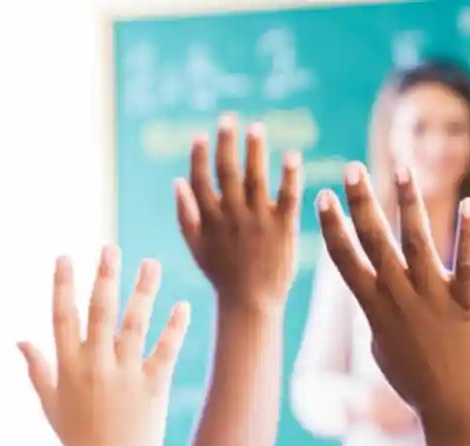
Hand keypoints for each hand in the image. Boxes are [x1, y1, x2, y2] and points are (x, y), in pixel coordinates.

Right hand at [18, 246, 189, 445]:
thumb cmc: (77, 441)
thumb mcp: (49, 405)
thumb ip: (37, 369)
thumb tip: (20, 340)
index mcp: (68, 367)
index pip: (62, 317)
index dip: (63, 285)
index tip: (66, 256)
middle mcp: (95, 366)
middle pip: (99, 311)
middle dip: (104, 276)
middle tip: (110, 248)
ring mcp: (124, 376)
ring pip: (134, 324)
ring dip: (144, 291)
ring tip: (151, 263)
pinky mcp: (152, 388)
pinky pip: (165, 351)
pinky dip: (174, 327)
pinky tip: (182, 305)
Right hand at [176, 114, 301, 312]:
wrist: (251, 302)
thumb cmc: (222, 274)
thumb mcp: (196, 246)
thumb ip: (184, 214)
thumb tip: (177, 180)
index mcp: (210, 220)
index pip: (200, 181)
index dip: (199, 156)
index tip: (200, 134)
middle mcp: (233, 217)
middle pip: (227, 172)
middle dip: (226, 143)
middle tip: (228, 119)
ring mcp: (259, 221)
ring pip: (255, 178)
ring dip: (255, 150)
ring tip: (255, 127)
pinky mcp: (284, 228)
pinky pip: (288, 196)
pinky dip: (289, 175)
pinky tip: (291, 154)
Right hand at [317, 162, 469, 431]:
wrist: (459, 414)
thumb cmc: (421, 385)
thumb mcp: (386, 351)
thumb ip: (379, 317)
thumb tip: (374, 296)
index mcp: (377, 310)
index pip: (347, 261)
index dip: (333, 228)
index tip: (321, 197)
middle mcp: (401, 299)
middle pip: (375, 242)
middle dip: (361, 203)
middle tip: (351, 168)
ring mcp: (435, 300)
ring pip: (418, 242)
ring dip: (408, 203)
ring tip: (402, 168)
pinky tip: (469, 203)